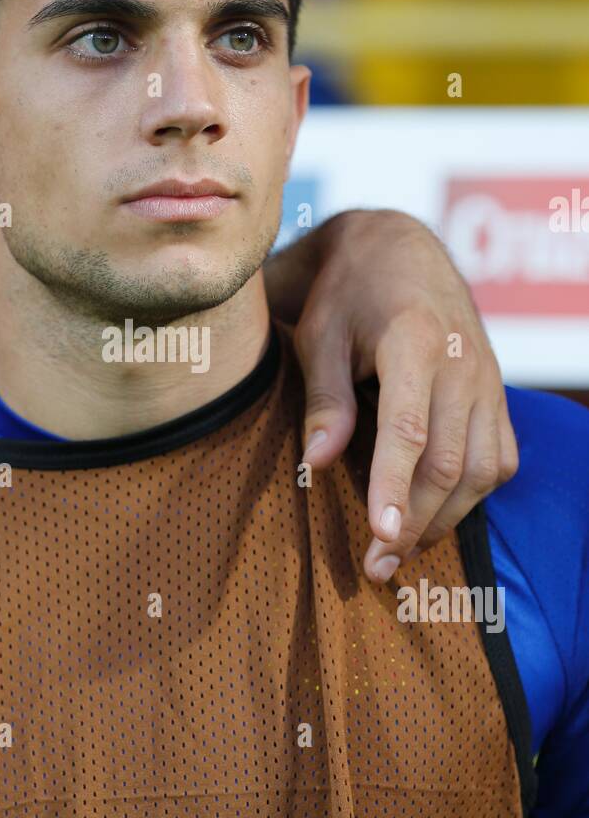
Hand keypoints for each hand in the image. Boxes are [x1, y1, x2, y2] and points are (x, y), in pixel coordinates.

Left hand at [264, 209, 518, 582]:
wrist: (400, 250)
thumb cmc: (348, 294)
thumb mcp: (320, 334)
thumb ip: (324, 399)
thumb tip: (318, 463)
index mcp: (415, 341)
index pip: (409, 429)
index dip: (395, 487)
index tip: (380, 535)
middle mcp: (463, 364)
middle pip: (448, 462)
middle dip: (413, 522)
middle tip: (374, 567)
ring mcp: (488, 381)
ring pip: (479, 469)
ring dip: (442, 519)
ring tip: (398, 552)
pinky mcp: (497, 395)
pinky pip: (498, 459)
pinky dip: (472, 496)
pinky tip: (434, 515)